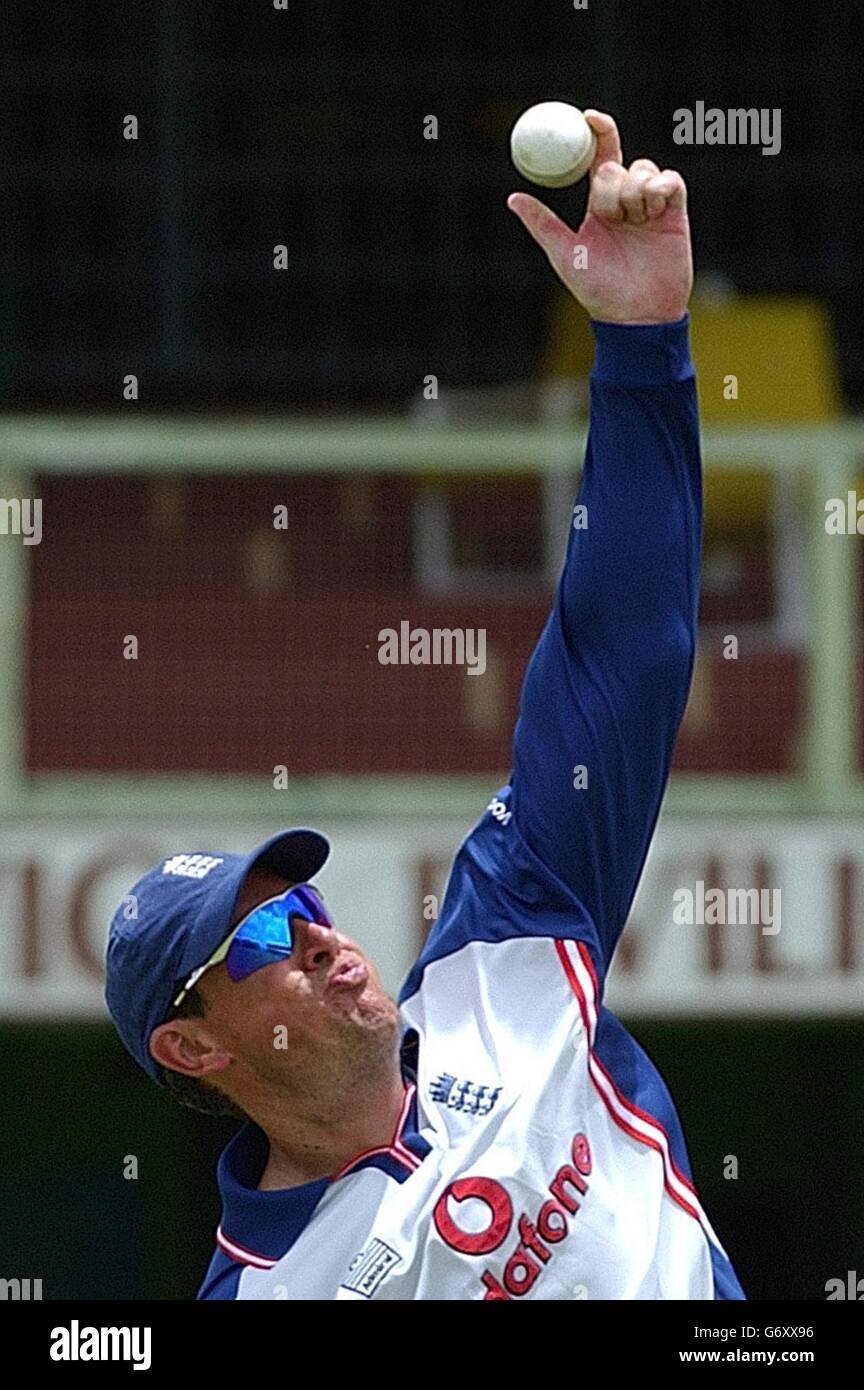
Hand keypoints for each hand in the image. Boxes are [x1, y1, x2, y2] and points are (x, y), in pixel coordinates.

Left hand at [507, 110, 691, 324]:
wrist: (637, 314)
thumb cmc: (598, 291)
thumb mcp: (565, 255)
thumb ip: (543, 224)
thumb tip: (513, 198)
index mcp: (598, 206)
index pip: (597, 159)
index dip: (596, 133)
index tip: (588, 118)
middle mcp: (624, 201)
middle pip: (617, 165)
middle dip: (611, 184)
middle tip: (613, 214)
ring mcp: (650, 206)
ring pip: (644, 170)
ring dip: (635, 191)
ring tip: (636, 223)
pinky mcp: (674, 212)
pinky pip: (670, 181)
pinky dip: (660, 189)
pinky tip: (653, 211)